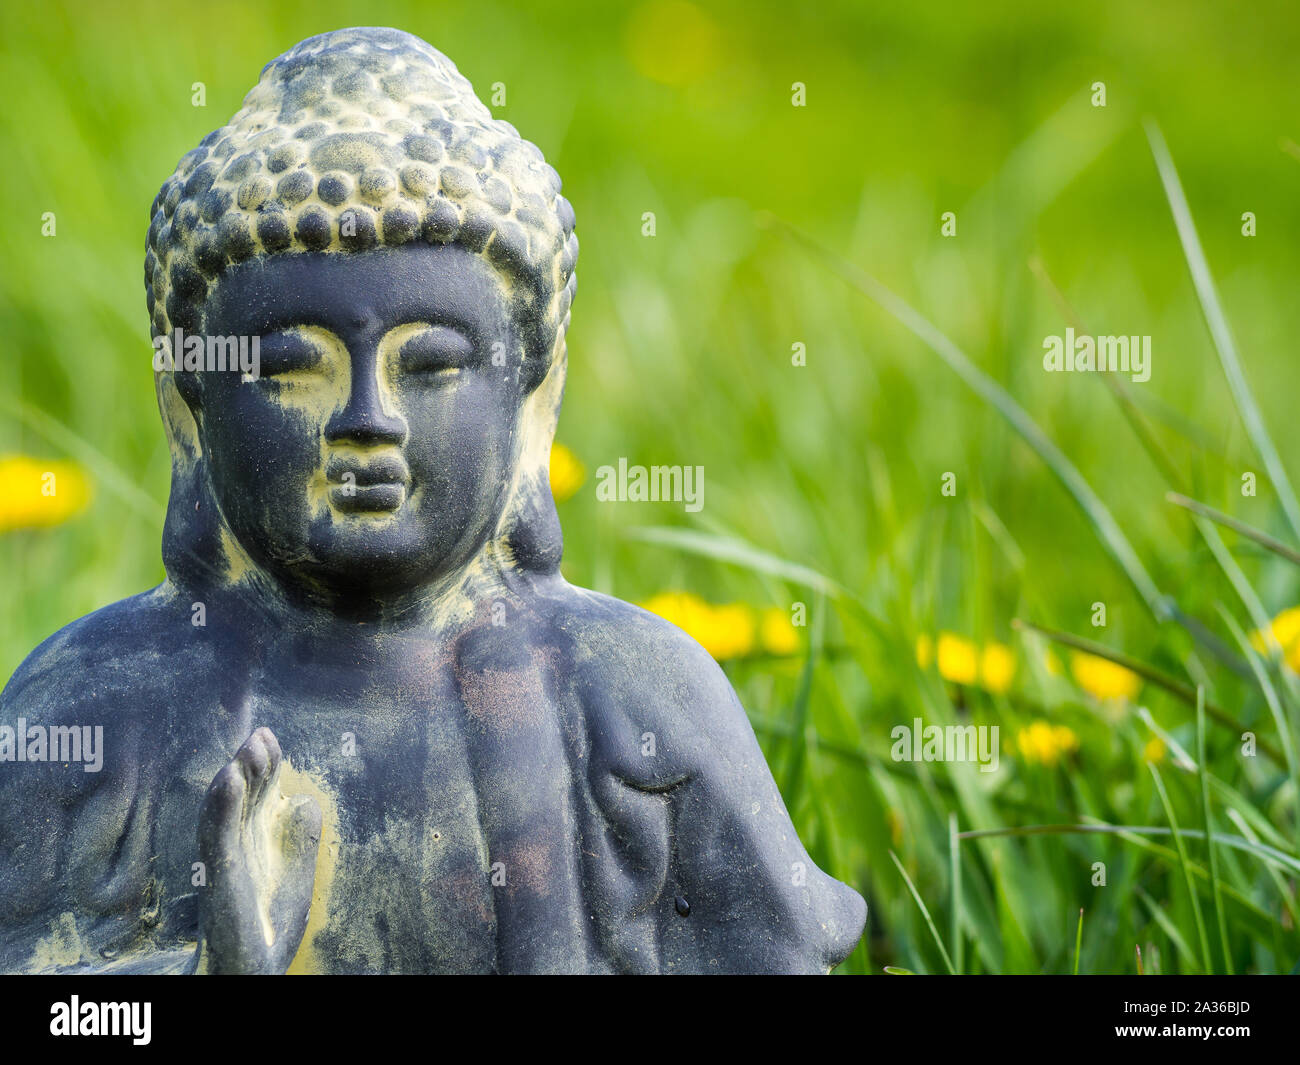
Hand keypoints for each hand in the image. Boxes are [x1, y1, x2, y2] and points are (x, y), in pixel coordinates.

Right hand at [195, 727, 320, 973]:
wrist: (248, 975)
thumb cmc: (266, 929)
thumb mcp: (294, 877)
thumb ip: (299, 838)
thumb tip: (302, 800)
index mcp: (255, 842)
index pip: (258, 793)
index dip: (264, 764)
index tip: (267, 735)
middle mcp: (236, 847)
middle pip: (241, 795)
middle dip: (250, 764)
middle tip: (260, 735)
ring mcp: (225, 862)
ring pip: (223, 810)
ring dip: (233, 779)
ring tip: (245, 751)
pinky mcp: (220, 880)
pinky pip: (217, 838)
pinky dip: (221, 807)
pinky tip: (229, 780)